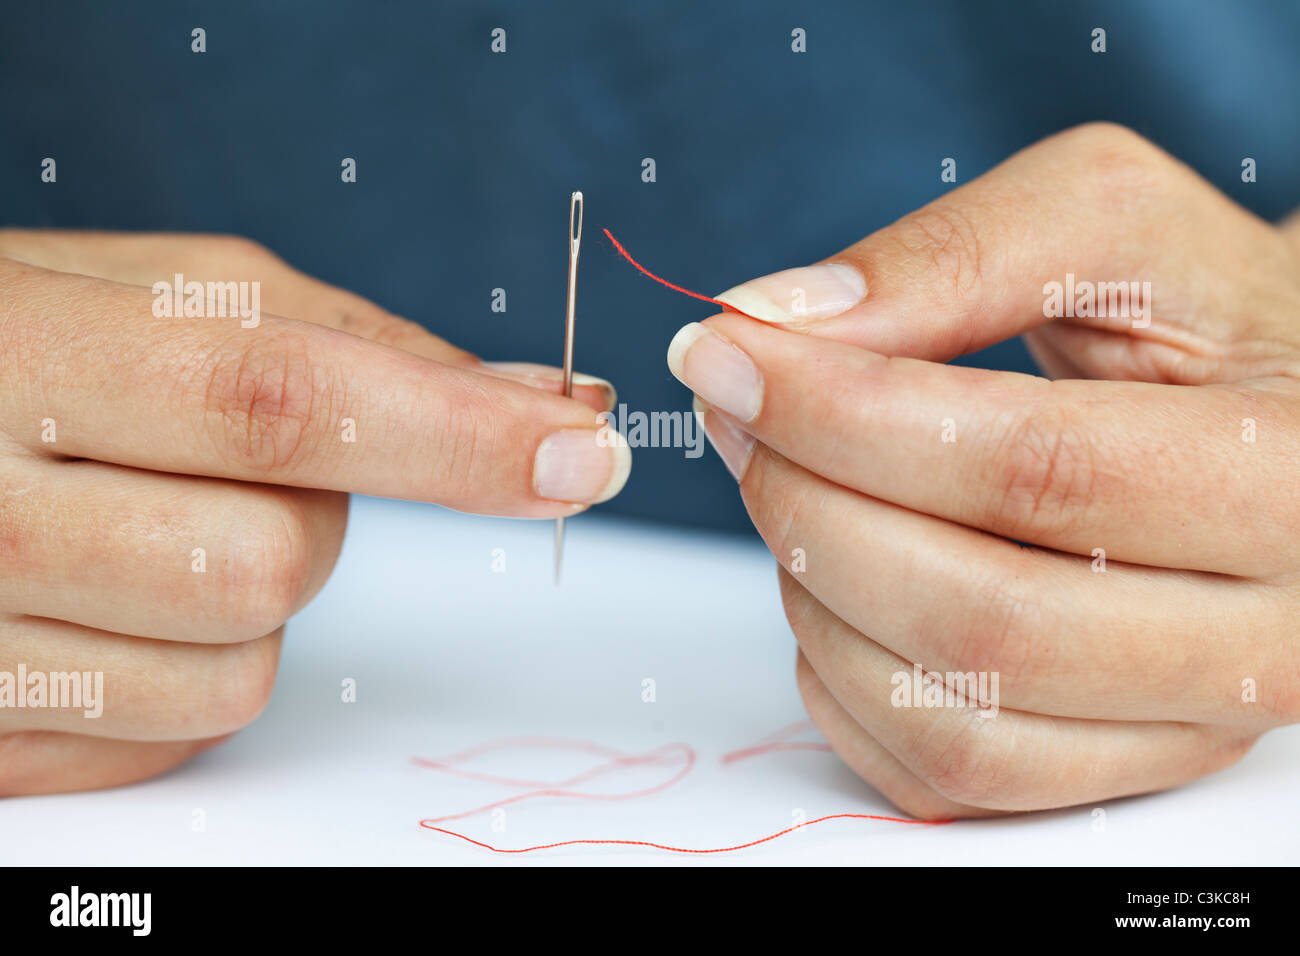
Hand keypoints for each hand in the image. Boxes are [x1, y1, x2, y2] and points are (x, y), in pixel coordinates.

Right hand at [0, 230, 629, 794]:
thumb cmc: (21, 343)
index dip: (454, 436)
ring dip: (249, 598)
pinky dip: (190, 668)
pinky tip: (115, 599)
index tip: (584, 451)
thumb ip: (358, 346)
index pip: (281, 404)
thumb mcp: (162, 293)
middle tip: (223, 463)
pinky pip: (178, 739)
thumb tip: (540, 405)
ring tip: (152, 524)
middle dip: (310, 512)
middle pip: (277, 562)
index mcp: (28, 361)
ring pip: (238, 672)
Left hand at [669, 123, 1299, 817]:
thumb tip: (770, 322)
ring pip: (949, 720)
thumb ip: (951, 254)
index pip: (1032, 470)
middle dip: (811, 507)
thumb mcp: (1109, 224)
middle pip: (981, 618)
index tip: (729, 357)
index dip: (844, 415)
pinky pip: (935, 774)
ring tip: (792, 488)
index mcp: (1285, 475)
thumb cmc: (1193, 316)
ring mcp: (1185, 727)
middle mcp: (1262, 635)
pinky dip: (840, 681)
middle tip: (737, 417)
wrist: (1267, 418)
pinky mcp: (1109, 772)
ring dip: (818, 598)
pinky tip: (836, 581)